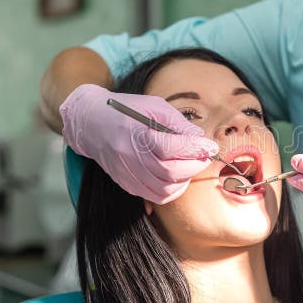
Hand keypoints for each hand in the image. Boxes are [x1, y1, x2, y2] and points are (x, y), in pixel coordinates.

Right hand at [60, 84, 218, 202]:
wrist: (91, 123)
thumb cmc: (126, 110)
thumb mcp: (154, 106)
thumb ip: (178, 123)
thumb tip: (200, 137)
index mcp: (136, 133)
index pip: (172, 148)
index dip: (196, 148)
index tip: (210, 145)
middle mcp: (129, 157)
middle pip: (170, 172)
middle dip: (194, 166)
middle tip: (203, 156)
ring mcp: (127, 174)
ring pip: (164, 189)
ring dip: (184, 179)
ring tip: (190, 165)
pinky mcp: (127, 184)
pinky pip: (155, 196)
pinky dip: (172, 190)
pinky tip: (178, 176)